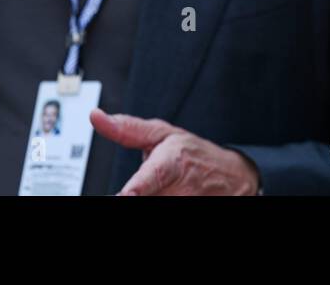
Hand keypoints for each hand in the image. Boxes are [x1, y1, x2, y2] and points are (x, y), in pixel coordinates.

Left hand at [90, 108, 259, 195]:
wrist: (233, 176)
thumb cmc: (193, 154)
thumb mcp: (164, 134)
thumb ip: (127, 129)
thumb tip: (96, 117)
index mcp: (172, 162)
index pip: (151, 178)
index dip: (136, 189)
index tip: (124, 196)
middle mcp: (180, 187)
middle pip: (145, 196)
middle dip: (138, 192)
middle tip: (149, 182)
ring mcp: (186, 203)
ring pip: (155, 203)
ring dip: (153, 194)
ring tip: (164, 186)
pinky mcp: (190, 211)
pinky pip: (163, 211)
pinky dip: (161, 199)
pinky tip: (170, 192)